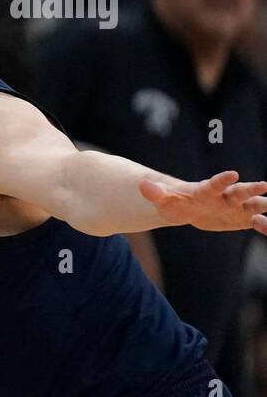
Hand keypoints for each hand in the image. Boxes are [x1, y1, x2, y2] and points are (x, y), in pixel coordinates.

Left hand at [139, 171, 266, 233]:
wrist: (187, 209)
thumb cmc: (176, 201)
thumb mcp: (164, 199)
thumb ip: (155, 192)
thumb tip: (142, 184)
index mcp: (206, 190)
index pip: (214, 184)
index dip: (222, 179)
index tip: (232, 173)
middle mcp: (225, 197)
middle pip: (239, 192)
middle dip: (251, 189)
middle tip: (264, 185)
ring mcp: (235, 208)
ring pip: (252, 206)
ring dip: (262, 205)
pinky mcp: (241, 220)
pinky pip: (255, 221)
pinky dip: (263, 222)